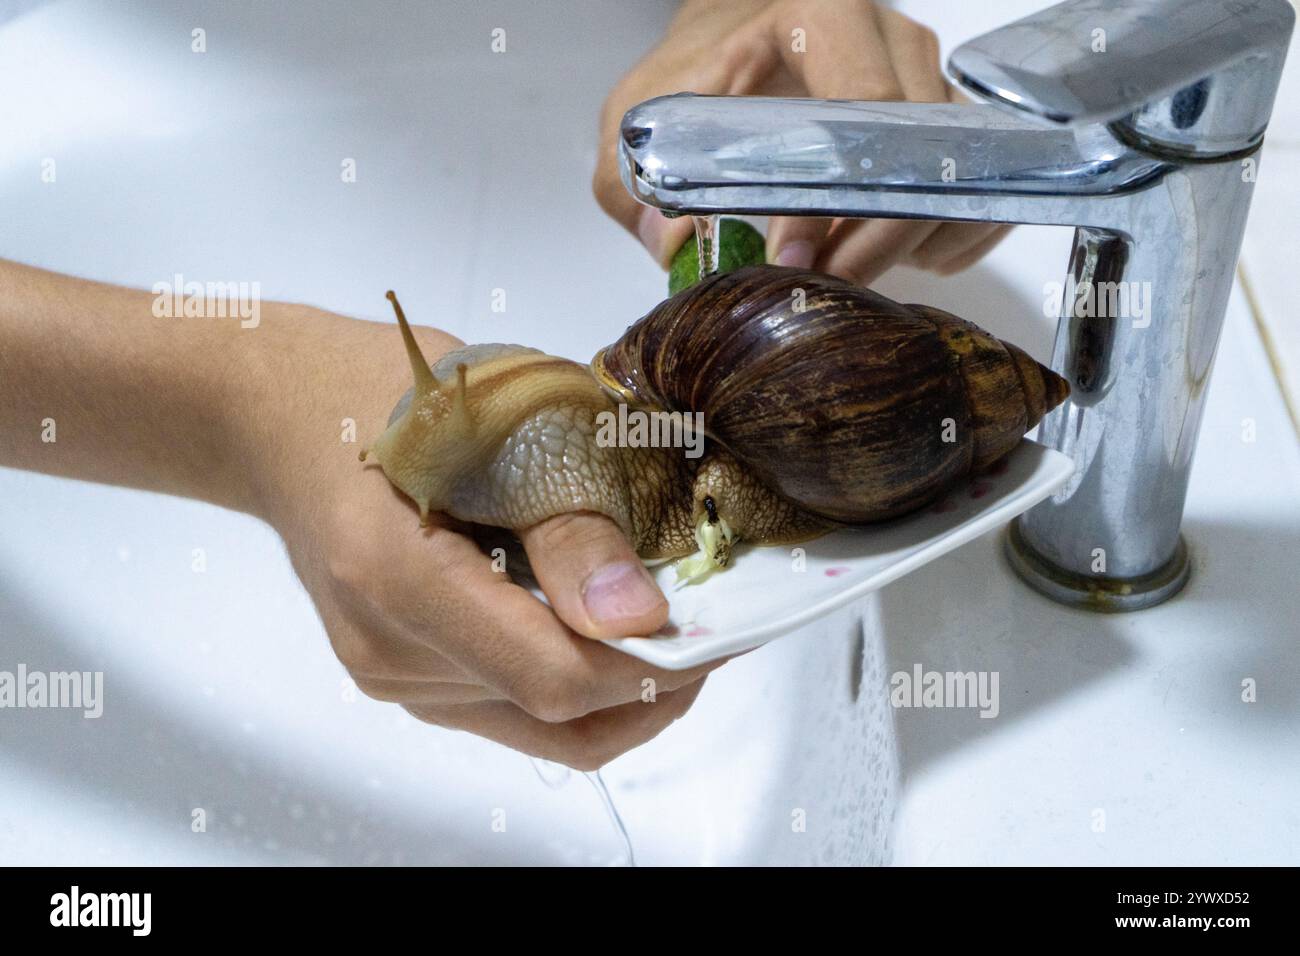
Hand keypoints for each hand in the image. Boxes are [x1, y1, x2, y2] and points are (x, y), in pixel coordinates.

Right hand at [254, 312, 717, 770]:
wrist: (287, 413)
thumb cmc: (395, 393)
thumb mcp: (500, 424)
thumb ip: (569, 527)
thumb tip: (639, 618)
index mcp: (399, 577)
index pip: (554, 676)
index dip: (653, 665)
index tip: (723, 628)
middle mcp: (386, 651)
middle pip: (551, 715)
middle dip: (651, 681)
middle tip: (714, 628)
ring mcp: (388, 675)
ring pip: (535, 725)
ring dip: (614, 684)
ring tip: (661, 618)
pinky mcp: (399, 677)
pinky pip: (506, 709)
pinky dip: (568, 678)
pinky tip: (596, 624)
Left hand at [593, 0, 1008, 284]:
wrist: (740, 44)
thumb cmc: (702, 73)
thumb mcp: (646, 113)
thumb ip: (636, 179)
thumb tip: (672, 249)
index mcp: (822, 16)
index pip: (859, 114)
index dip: (833, 201)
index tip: (792, 259)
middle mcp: (894, 41)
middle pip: (920, 158)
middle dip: (873, 242)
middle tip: (821, 289)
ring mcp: (934, 84)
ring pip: (959, 181)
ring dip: (914, 248)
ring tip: (851, 274)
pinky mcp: (955, 128)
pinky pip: (981, 197)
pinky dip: (949, 243)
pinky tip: (894, 260)